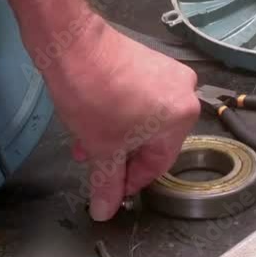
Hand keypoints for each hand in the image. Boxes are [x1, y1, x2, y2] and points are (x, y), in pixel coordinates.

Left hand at [42, 14, 199, 220]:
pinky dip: (116, 114)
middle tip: (93, 165)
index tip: (111, 189)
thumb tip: (105, 213)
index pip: (160, 163)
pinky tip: (89, 120)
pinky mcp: (146, 59)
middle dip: (118, 156)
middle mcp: (184, 92)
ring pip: (140, 120)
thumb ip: (107, 184)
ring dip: (113, 136)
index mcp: (184, 117)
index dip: (132, 181)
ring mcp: (166, 72)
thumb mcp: (102, 149)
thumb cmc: (94, 98)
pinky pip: (136, 98)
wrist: (72, 43)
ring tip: (84, 143)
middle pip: (151, 140)